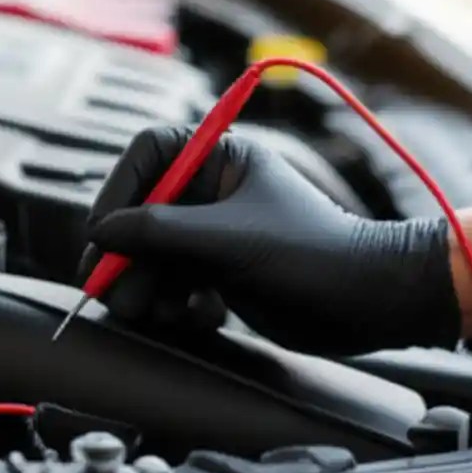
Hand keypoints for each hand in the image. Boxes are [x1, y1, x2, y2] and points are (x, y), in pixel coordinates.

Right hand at [78, 126, 460, 354]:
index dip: (118, 190)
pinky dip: (178, 304)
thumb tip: (102, 232)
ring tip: (154, 314)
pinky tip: (201, 317)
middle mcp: (213, 191)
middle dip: (126, 257)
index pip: (148, 156)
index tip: (102, 233)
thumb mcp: (228, 239)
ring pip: (154, 255)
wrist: (370, 304)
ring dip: (147, 287)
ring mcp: (216, 233)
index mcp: (220, 159)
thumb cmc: (314, 256)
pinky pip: (176, 283)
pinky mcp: (223, 273)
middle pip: (141, 213)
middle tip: (110, 291)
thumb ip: (159, 232)